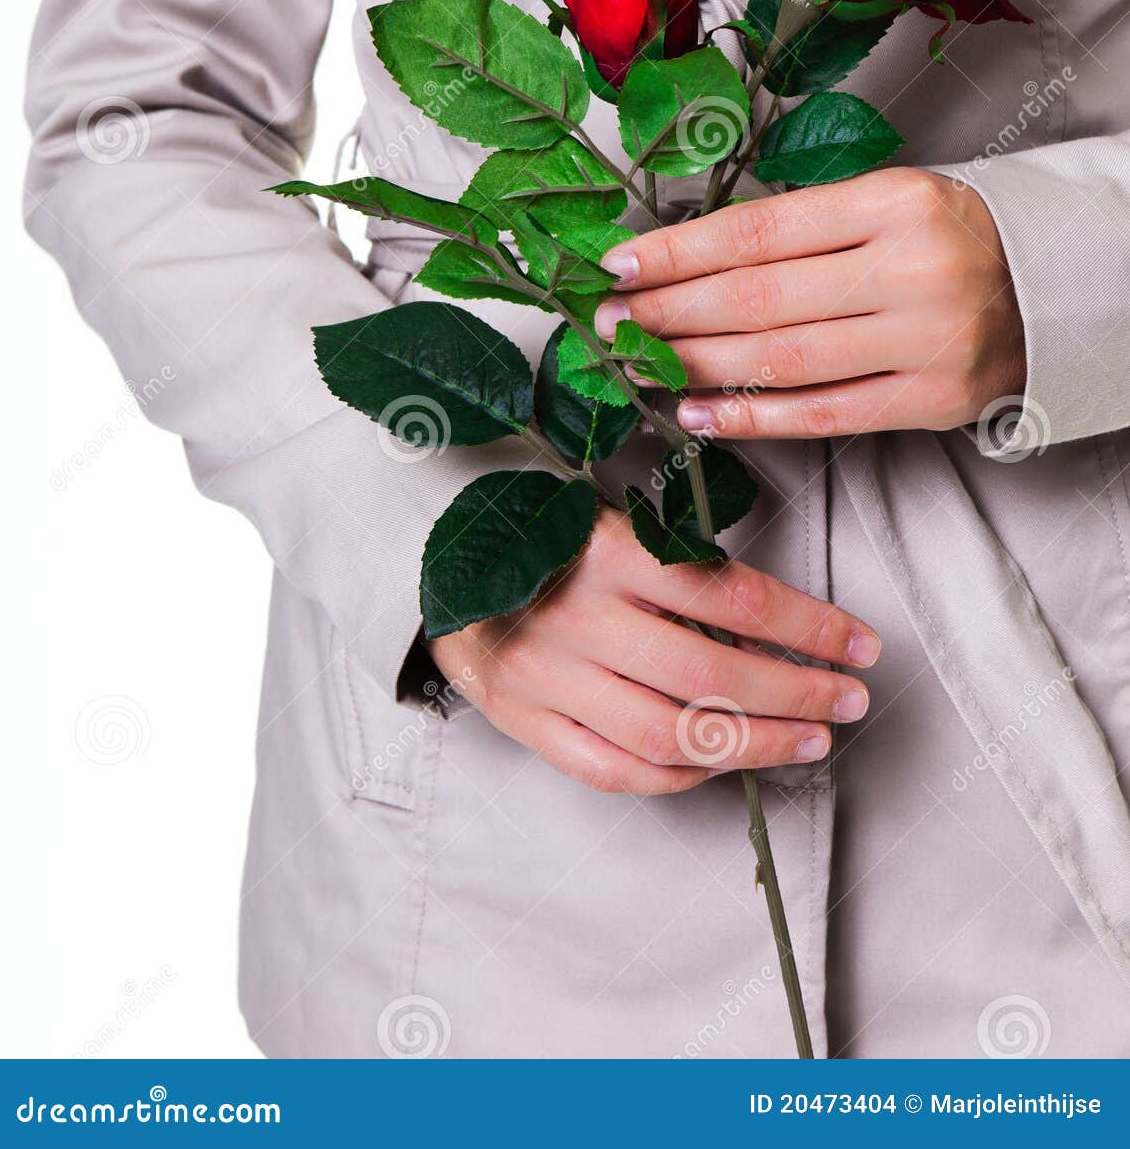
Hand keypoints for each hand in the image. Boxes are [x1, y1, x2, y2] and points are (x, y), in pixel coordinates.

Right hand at [428, 506, 880, 795]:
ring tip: (808, 740)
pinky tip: (724, 765)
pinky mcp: (526, 720)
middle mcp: (579, 615)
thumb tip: (775, 620)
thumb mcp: (613, 516)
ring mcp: (550, 676)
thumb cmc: (542, 531)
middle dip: (798, 694)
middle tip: (849, 701)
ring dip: (755, 745)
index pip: (733, 597)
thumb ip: (682, 562)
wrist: (433, 559)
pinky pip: (615, 769)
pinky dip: (679, 776)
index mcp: (609, 549)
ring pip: (670, 734)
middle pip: (712, 675)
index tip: (860, 645)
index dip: (809, 627)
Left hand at [596, 168, 1025, 439]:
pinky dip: (753, 416)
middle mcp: (911, 269)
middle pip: (760, 298)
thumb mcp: (882, 202)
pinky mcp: (934, 401)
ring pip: (783, 359)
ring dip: (695, 366)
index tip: (618, 265)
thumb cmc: (943, 237)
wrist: (1050, 287)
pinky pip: (824, 415)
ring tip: (638, 365)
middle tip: (607, 323)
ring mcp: (926, 341)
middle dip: (669, 312)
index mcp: (892, 202)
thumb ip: (798, 227)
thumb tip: (681, 258)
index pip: (759, 231)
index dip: (679, 251)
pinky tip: (698, 413)